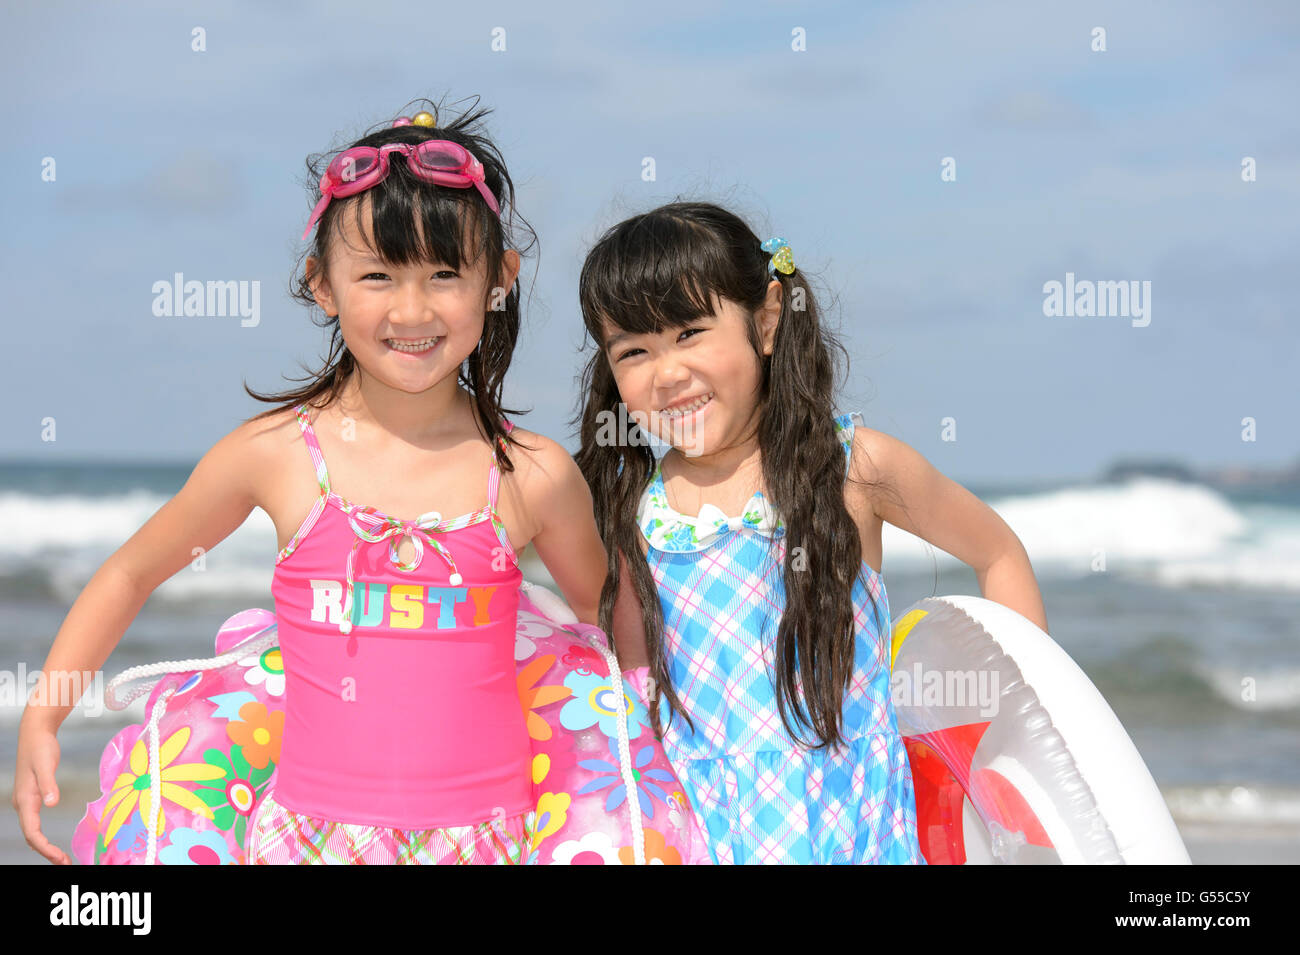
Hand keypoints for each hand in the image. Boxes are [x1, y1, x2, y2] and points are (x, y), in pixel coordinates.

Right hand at [13, 720, 70, 864]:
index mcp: (25, 799)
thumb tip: (51, 803)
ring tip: (60, 858)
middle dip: (46, 852)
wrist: (35, 733)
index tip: (59, 857)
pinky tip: (51, 843)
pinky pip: (33, 824)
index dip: (44, 847)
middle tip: (65, 863)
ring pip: (31, 831)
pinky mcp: (32, 797)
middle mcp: (22, 803)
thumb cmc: (41, 748)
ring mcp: (25, 801)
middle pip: (31, 836)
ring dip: (43, 847)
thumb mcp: (46, 765)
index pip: (31, 832)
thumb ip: (49, 784)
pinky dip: (42, 837)